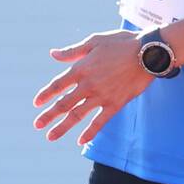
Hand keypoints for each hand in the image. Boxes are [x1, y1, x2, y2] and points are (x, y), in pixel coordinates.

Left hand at [33, 29, 152, 144]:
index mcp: (81, 68)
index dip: (45, 94)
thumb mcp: (93, 41)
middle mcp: (88, 84)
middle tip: (37, 125)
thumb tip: (52, 54)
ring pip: (78, 115)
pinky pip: (100, 121)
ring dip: (63, 127)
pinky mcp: (115, 104)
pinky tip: (80, 141)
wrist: (147, 53)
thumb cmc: (120, 43)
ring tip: (50, 136)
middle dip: (48, 115)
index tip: (36, 103)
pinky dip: (90, 132)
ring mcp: (102, 96)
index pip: (58, 85)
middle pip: (64, 103)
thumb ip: (72, 51)